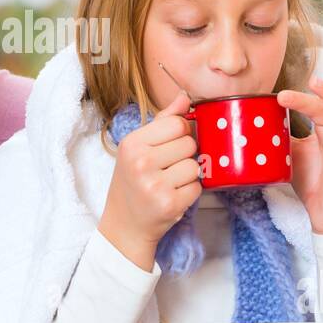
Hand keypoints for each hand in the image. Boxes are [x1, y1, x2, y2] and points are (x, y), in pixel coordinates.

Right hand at [97, 89, 202, 271]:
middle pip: (190, 143)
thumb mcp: (138, 148)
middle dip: (185, 155)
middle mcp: (141, 162)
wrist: (125, 225)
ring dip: (188, 176)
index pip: (177, 123)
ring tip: (170, 183)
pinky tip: (173, 196)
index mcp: (132, 143)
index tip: (171, 145)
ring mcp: (155, 185)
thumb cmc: (132, 182)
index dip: (181, 133)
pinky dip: (189, 193)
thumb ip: (162, 121)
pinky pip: (198, 187)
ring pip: (195, 166)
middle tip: (167, 168)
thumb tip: (184, 97)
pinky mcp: (170, 204)